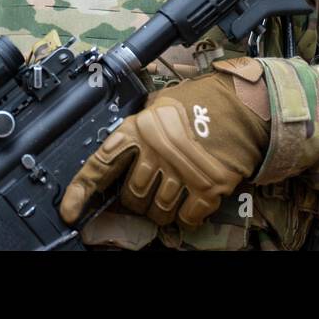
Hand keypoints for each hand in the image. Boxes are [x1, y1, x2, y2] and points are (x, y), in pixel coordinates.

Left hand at [59, 65, 269, 228]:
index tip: (70, 212)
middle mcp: (158, 152)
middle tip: (154, 187)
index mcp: (141, 128)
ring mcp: (183, 172)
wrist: (248, 105)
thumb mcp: (164, 101)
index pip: (101, 164)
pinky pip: (186, 218)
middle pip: (132, 197)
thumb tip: (121, 149)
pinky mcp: (208, 188)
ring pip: (157, 211)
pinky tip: (194, 199)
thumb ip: (141, 123)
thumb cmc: (206, 100)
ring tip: (176, 190)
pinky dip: (188, 214)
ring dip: (163, 208)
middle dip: (138, 198)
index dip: (81, 191)